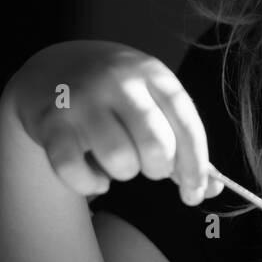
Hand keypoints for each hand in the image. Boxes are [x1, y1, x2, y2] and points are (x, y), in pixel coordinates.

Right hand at [5, 39, 223, 204]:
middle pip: (156, 145)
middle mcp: (119, 81)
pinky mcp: (50, 122)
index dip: (196, 166)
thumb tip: (211, 190)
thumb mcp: (154, 102)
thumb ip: (182, 141)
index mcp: (154, 74)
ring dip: (124, 173)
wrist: (53, 69)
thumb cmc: (117, 95)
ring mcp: (82, 99)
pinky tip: (95, 177)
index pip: (187, 126)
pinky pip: (73, 170)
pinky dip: (89, 184)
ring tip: (120, 163)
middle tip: (150, 166)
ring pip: (119, 159)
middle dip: (159, 169)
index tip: (196, 192)